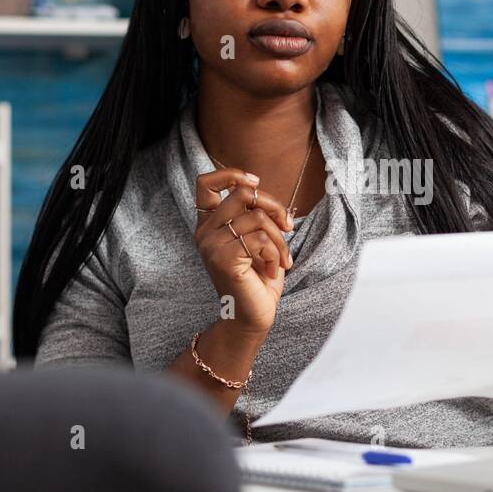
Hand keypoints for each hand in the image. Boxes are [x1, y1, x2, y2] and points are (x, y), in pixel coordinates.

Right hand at [193, 169, 294, 335]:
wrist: (252, 317)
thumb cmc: (257, 279)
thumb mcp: (258, 240)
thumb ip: (255, 215)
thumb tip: (267, 194)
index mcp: (209, 225)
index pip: (205, 183)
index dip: (232, 174)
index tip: (256, 182)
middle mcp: (205, 233)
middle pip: (243, 194)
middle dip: (274, 207)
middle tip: (287, 228)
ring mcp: (211, 246)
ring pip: (257, 218)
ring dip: (280, 240)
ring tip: (282, 260)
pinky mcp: (224, 259)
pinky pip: (261, 239)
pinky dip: (276, 254)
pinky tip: (272, 271)